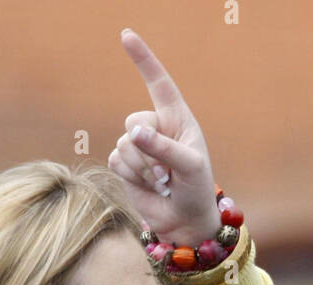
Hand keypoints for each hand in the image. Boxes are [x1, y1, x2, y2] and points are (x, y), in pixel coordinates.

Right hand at [110, 28, 220, 246]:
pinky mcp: (126, 164)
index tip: (126, 35)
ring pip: (124, 145)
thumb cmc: (196, 190)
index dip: (143, 59)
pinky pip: (117, 161)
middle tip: (169, 174)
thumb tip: (132, 133)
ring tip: (163, 183)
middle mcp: (157, 128)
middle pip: (133, 121)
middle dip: (149, 151)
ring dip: (144, 170)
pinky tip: (150, 187)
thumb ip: (163, 148)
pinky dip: (134, 178)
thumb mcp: (190, 167)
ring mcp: (138, 145)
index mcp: (177, 119)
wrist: (185, 221)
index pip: (159, 83)